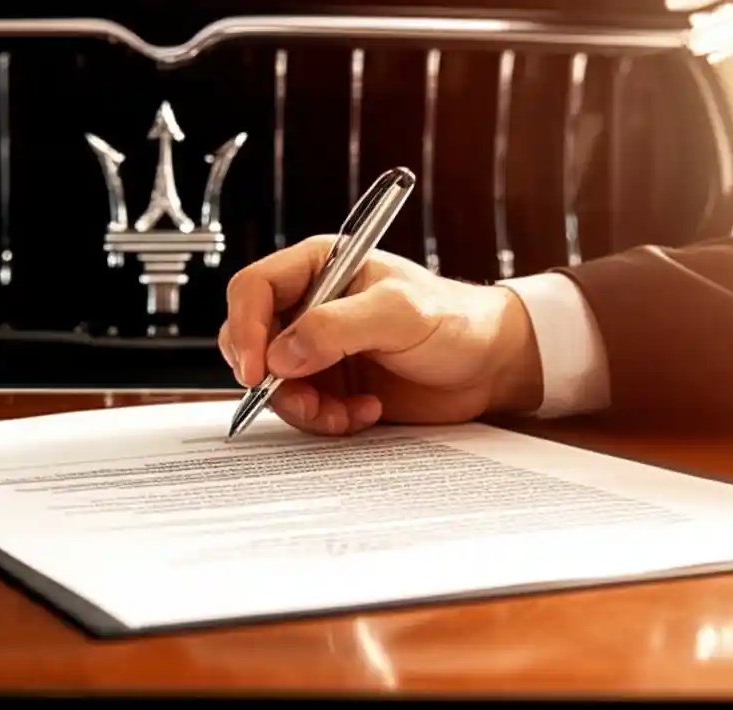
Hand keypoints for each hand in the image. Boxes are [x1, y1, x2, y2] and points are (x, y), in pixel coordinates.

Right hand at [219, 236, 543, 434]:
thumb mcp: (399, 313)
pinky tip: (363, 411)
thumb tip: (282, 353)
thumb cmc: (455, 319)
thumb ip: (337, 327)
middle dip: (272, 379)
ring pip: (272, 383)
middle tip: (305, 400)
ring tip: (345, 411)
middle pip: (250, 341)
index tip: (256, 369)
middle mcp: (308, 305)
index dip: (244, 328)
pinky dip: (325, 420)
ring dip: (303, 406)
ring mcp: (314, 348)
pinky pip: (300, 408)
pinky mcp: (327, 384)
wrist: (488, 365)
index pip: (253, 290)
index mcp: (317, 267)